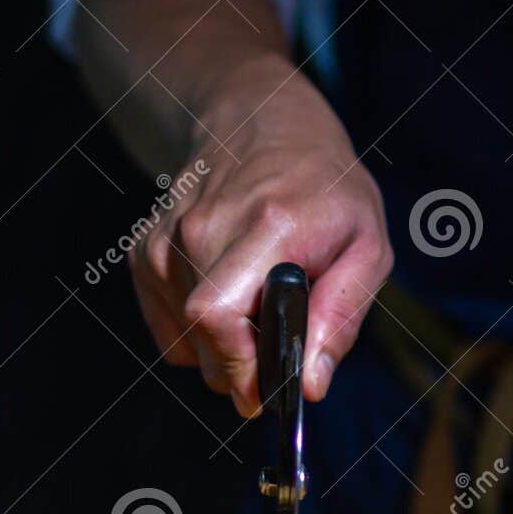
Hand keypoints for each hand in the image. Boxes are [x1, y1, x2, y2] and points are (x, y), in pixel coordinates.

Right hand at [131, 56, 391, 415]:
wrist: (261, 124)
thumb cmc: (325, 191)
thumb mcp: (367, 246)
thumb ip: (342, 317)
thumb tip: (309, 385)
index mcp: (267, 223)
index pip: (218, 316)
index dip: (242, 368)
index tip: (273, 389)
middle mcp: (203, 228)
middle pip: (205, 340)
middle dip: (245, 369)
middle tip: (280, 352)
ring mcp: (165, 239)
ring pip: (188, 344)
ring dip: (227, 351)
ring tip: (260, 309)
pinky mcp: (144, 253)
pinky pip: (171, 332)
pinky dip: (200, 337)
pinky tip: (230, 299)